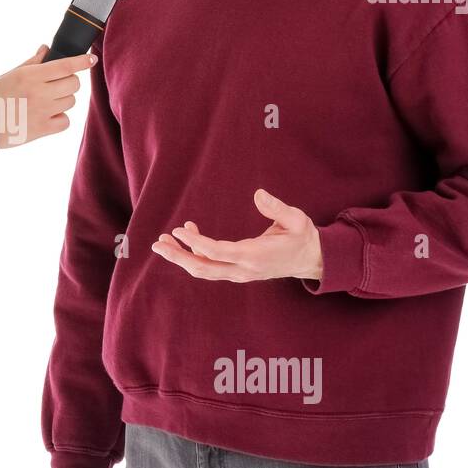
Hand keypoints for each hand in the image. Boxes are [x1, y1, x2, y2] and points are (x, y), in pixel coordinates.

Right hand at [0, 45, 95, 148]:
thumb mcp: (10, 74)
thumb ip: (32, 62)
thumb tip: (46, 49)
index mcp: (30, 75)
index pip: (65, 65)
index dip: (82, 61)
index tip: (91, 59)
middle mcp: (39, 92)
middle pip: (73, 84)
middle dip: (69, 82)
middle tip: (57, 85)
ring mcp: (42, 111)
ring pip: (70, 102)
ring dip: (63, 100)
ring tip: (46, 102)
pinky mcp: (42, 129)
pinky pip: (65, 121)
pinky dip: (60, 118)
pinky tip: (47, 116)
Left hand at [150, 188, 322, 281]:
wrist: (309, 260)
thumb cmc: (302, 237)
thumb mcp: (297, 220)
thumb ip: (277, 209)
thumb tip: (258, 193)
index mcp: (256, 257)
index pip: (219, 253)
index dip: (197, 244)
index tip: (180, 231)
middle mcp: (244, 270)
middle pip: (204, 268)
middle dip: (178, 257)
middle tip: (157, 243)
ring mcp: (239, 274)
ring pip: (204, 270)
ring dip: (181, 257)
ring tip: (163, 241)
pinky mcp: (236, 272)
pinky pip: (211, 266)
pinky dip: (195, 252)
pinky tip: (188, 234)